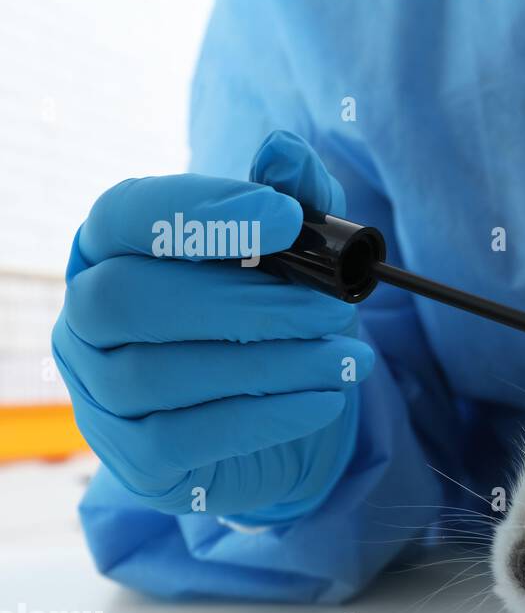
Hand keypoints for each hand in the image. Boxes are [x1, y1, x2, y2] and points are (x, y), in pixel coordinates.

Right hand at [52, 131, 374, 518]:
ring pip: (160, 375)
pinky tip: (325, 400)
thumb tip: (288, 153)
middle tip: (336, 310)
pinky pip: (186, 438)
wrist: (271, 423)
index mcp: (113, 249)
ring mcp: (100, 393)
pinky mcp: (136, 459)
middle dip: (247, 304)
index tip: (285, 217)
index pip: (124, 216)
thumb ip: (291, 201)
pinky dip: (267, 417)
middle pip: (130, 300)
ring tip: (349, 358)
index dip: (199, 213)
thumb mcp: (290, 258)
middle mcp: (87, 317)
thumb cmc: (265, 322)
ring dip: (271, 364)